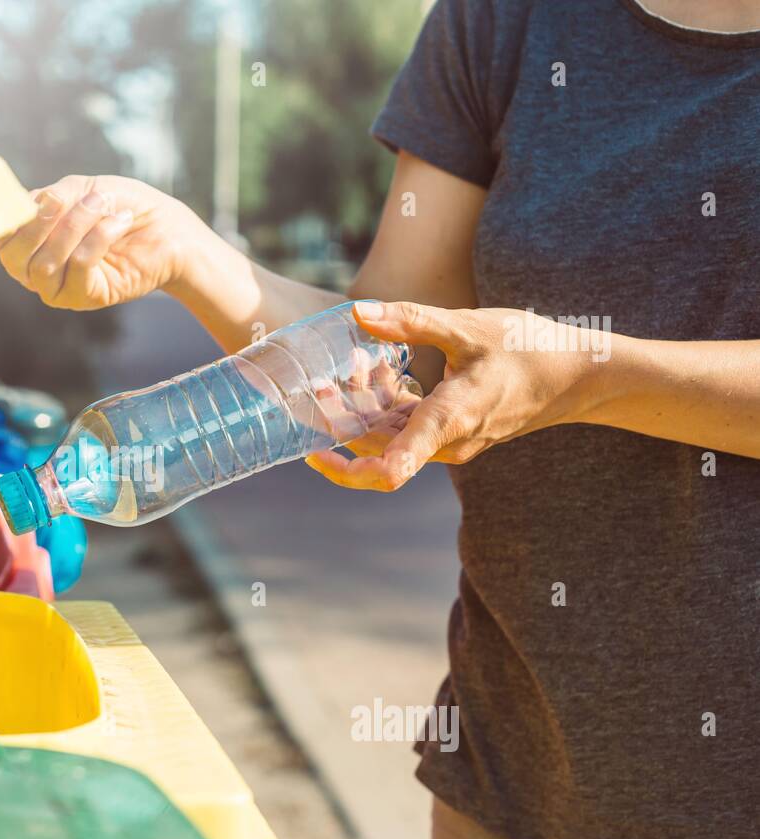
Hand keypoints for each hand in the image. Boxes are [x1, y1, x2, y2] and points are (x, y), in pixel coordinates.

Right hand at [0, 174, 205, 309]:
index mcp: (29, 241)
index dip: (7, 220)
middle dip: (39, 223)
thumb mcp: (82, 189)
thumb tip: (28, 207)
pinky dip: (98, 238)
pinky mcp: (84, 298)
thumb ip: (51, 197)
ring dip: (74, 226)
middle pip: (13, 257)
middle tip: (67, 199)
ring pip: (45, 264)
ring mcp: (58, 288)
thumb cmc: (120, 204)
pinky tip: (118, 222)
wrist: (166, 227)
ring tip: (102, 204)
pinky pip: (78, 267)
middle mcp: (36, 269)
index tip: (31, 198)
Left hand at [307, 301, 603, 490]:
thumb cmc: (531, 348)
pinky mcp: (450, 432)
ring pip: (389, 436)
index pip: (391, 469)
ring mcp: (448, 441)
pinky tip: (378, 369)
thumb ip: (410, 321)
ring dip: (361, 409)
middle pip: (376, 449)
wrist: (580, 375)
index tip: (315, 454)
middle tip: (317, 385)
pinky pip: (407, 427)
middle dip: (340, 422)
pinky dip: (386, 404)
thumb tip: (358, 311)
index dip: (346, 470)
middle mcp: (445, 442)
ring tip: (346, 368)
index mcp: (447, 422)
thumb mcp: (468, 326)